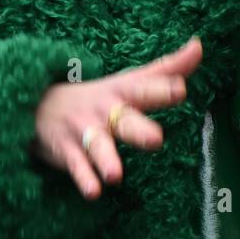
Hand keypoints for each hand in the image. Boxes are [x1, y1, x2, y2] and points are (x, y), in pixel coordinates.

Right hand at [32, 37, 202, 199]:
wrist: (41, 105)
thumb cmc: (99, 96)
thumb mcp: (130, 80)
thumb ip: (167, 68)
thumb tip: (199, 46)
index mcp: (123, 92)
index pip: (145, 88)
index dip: (162, 88)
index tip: (180, 89)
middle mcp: (105, 111)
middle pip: (125, 119)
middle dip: (139, 130)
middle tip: (156, 139)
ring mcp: (85, 131)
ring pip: (98, 146)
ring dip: (107, 160)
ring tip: (115, 176)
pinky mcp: (67, 151)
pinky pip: (77, 166)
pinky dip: (84, 178)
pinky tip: (93, 192)